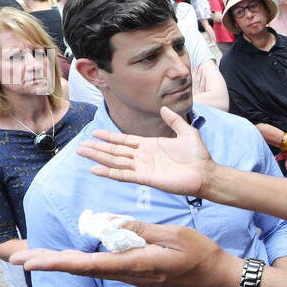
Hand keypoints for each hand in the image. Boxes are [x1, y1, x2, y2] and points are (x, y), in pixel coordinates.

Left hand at [12, 222, 238, 286]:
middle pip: (81, 270)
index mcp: (137, 264)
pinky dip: (78, 264)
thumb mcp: (172, 235)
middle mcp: (128, 274)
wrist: (215, 277)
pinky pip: (101, 268)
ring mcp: (131, 276)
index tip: (34, 261)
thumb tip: (108, 224)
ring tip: (33, 257)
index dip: (59, 262)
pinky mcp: (134, 274)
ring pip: (88, 270)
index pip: (91, 264)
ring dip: (60, 264)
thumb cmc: (199, 253)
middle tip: (18, 258)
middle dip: (49, 264)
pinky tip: (65, 260)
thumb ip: (140, 230)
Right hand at [78, 106, 215, 197]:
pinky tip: (95, 169)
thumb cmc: (198, 155)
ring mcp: (143, 168)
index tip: (94, 133)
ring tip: (83, 152)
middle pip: (115, 151)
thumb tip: (164, 108)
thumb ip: (174, 121)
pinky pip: (124, 175)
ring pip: (115, 162)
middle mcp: (143, 157)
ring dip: (99, 158)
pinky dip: (109, 172)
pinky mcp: (146, 178)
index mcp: (150, 145)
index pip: (124, 140)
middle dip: (98, 148)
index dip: (109, 137)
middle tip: (81, 146)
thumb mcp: (186, 132)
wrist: (205, 172)